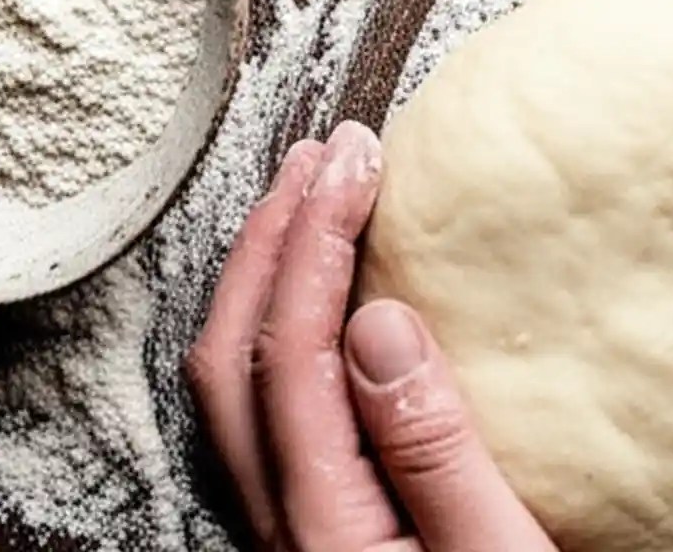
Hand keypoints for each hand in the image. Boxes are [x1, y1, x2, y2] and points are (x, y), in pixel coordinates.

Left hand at [186, 122, 556, 551]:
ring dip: (266, 279)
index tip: (359, 163)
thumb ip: (435, 452)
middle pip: (237, 358)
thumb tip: (380, 324)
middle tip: (326, 157)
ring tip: (314, 203)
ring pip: (239, 384)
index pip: (293, 354)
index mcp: (331, 525)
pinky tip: (334, 305)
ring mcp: (300, 527)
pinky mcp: (327, 526)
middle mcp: (292, 523)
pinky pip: (270, 410)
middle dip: (273, 240)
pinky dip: (285, 331)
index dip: (315, 243)